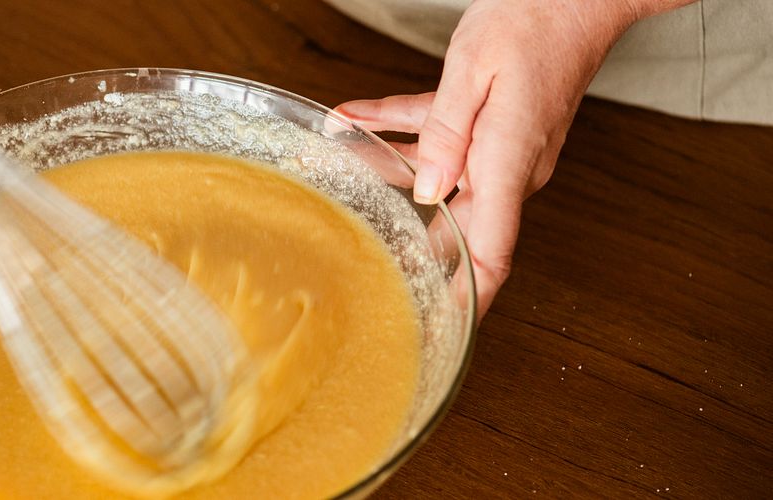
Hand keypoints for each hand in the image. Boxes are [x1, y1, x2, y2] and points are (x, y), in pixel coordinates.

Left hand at [336, 0, 682, 317]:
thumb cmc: (536, 20)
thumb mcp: (474, 72)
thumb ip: (443, 134)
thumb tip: (426, 191)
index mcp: (506, 164)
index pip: (491, 254)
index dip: (466, 299)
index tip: (438, 330)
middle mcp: (507, 168)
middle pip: (450, 225)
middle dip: (401, 241)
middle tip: (360, 264)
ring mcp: (499, 149)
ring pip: (430, 175)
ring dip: (379, 169)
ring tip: (327, 163)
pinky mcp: (490, 127)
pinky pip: (437, 136)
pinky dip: (397, 129)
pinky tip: (352, 119)